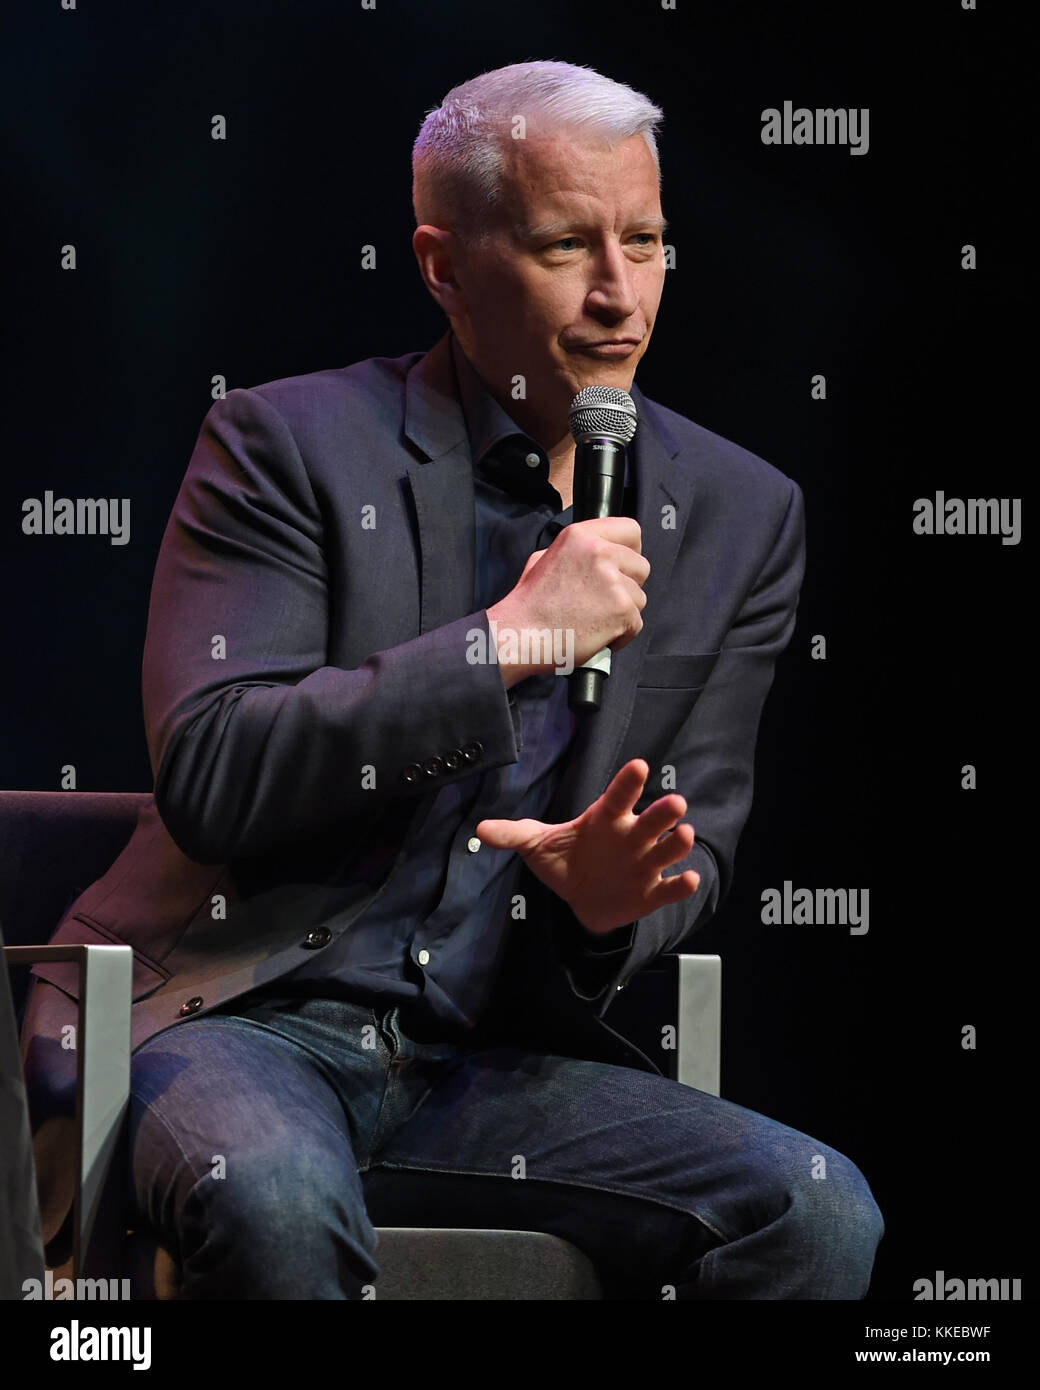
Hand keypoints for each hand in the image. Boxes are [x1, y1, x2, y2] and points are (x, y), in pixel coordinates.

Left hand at [475, 758, 699, 934]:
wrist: (582, 900)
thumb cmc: (565, 861)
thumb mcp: (536, 845)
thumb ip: (513, 834)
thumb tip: (479, 830)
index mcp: (606, 818)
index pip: (618, 796)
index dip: (628, 783)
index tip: (640, 766)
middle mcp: (630, 836)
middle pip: (651, 819)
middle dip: (663, 812)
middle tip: (676, 802)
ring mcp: (644, 864)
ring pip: (666, 849)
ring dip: (677, 843)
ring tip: (684, 834)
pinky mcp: (651, 892)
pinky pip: (669, 888)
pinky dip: (680, 884)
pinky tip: (687, 878)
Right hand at [486, 517, 648, 687]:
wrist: (519, 635)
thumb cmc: (528, 604)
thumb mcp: (543, 558)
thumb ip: (576, 551)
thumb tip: (594, 553)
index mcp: (580, 535)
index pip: (630, 530)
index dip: (631, 550)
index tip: (623, 566)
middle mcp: (599, 552)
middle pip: (641, 566)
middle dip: (628, 586)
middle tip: (602, 601)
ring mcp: (612, 580)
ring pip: (640, 597)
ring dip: (623, 612)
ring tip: (594, 621)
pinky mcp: (622, 609)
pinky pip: (636, 623)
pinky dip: (622, 635)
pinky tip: (597, 636)